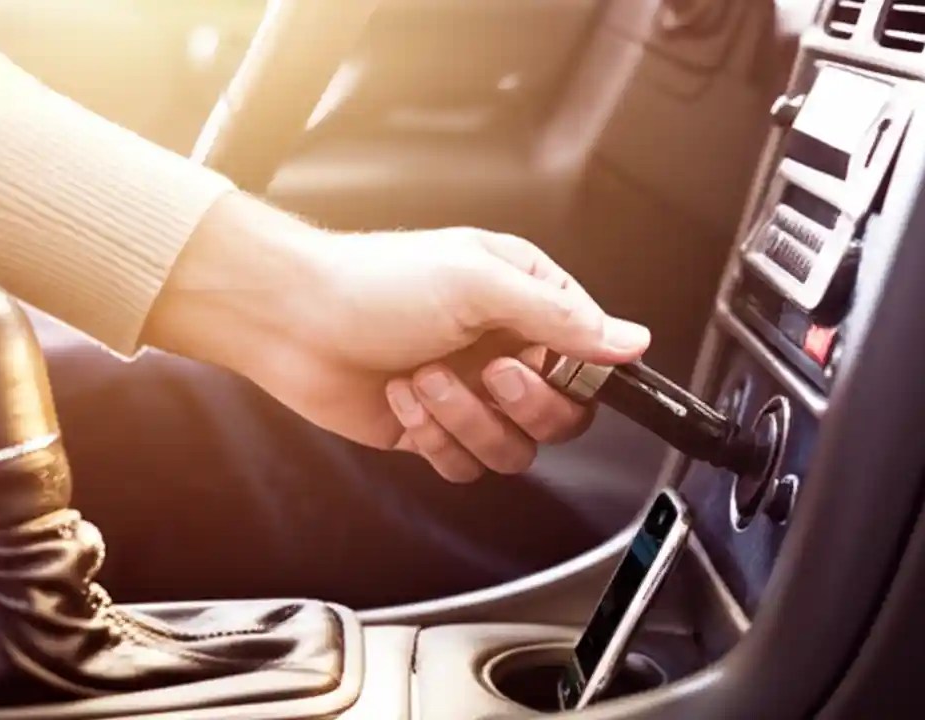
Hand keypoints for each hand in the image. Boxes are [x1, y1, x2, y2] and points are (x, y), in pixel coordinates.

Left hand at [144, 193, 649, 480]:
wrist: (292, 319)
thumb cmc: (374, 283)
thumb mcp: (479, 285)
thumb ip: (562, 320)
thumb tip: (631, 341)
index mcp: (527, 302)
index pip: (590, 356)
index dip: (575, 375)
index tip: (540, 365)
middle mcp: (506, 350)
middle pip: (562, 416)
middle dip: (520, 404)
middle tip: (487, 372)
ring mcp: (472, 396)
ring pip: (515, 448)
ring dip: (467, 420)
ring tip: (425, 377)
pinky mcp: (437, 432)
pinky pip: (467, 465)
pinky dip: (436, 438)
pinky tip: (404, 397)